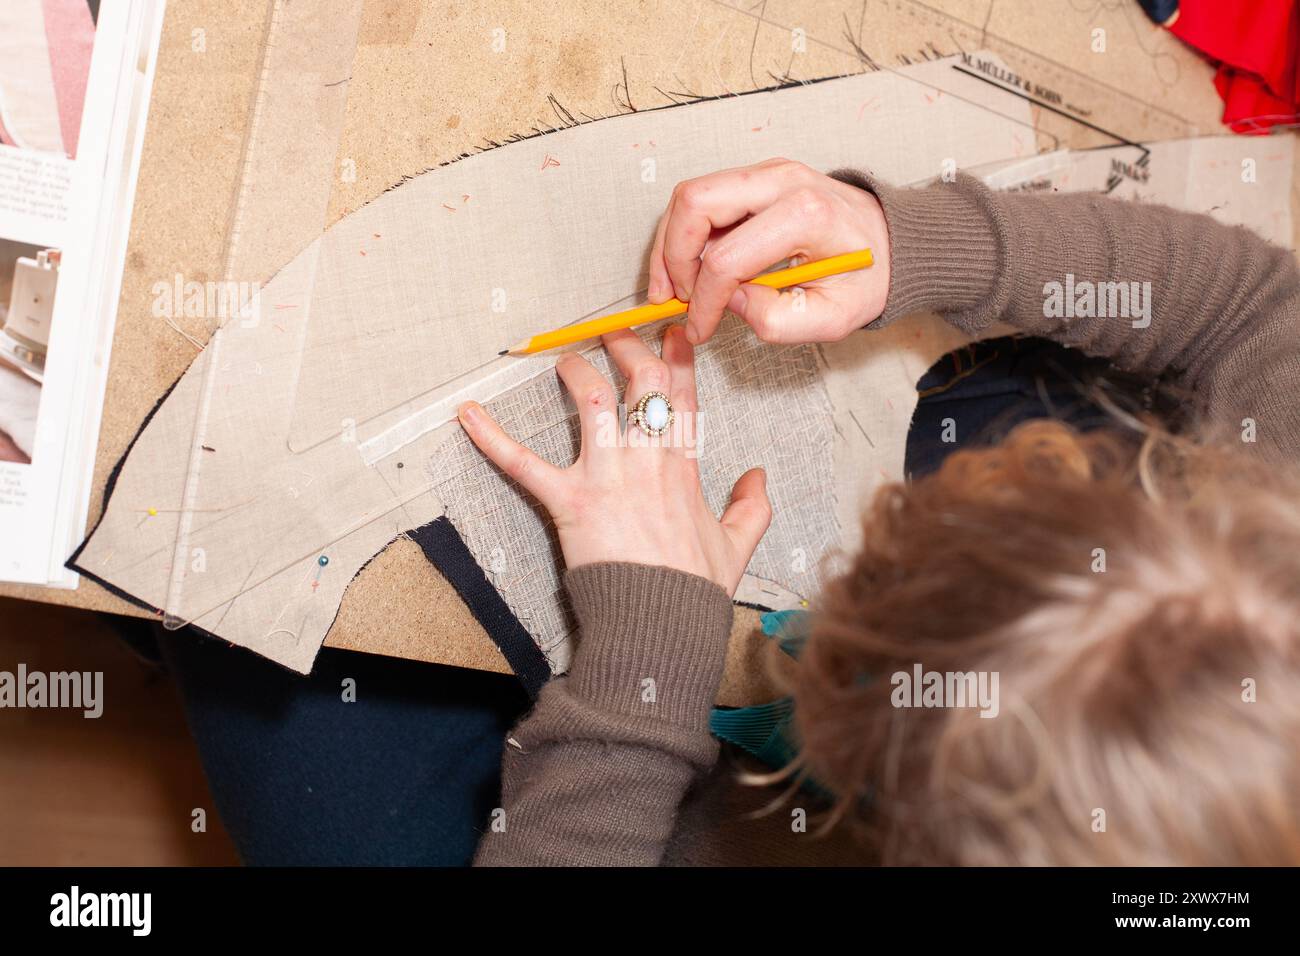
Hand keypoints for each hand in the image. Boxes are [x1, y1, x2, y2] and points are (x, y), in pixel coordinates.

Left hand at [457, 325, 770, 594]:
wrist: (661, 623)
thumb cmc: (694, 589)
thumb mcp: (737, 544)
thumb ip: (752, 506)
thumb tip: (757, 477)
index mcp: (683, 467)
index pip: (683, 395)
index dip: (677, 356)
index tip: (672, 331)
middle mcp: (647, 461)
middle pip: (641, 381)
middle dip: (628, 347)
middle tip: (613, 333)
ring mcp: (607, 477)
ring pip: (594, 402)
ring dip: (577, 373)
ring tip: (565, 360)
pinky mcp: (569, 502)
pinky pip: (524, 464)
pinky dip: (492, 438)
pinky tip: (468, 415)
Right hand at [648, 158, 890, 344]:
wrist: (892, 240)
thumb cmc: (867, 274)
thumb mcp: (834, 317)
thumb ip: (779, 321)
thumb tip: (731, 303)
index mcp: (806, 215)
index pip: (728, 257)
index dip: (703, 301)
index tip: (700, 327)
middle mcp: (783, 181)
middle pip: (695, 203)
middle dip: (672, 257)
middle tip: (671, 298)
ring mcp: (768, 173)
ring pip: (691, 195)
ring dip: (671, 243)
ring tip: (672, 286)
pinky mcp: (757, 178)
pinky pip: (704, 198)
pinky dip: (686, 233)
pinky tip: (690, 268)